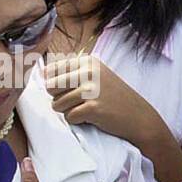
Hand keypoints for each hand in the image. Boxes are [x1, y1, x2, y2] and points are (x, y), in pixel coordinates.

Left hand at [45, 53, 163, 146]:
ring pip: (56, 104)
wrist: (140, 117)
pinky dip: (77, 120)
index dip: (56, 84)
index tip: (72, 90)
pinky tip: (92, 117)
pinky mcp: (92, 108)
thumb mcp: (97, 75)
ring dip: (69, 111)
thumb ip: (73, 72)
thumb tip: (41, 74)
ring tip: (87, 109)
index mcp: (87, 61)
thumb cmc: (115, 97)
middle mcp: (88, 72)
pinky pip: (69, 117)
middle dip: (59, 98)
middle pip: (50, 87)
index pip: (51, 70)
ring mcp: (91, 90)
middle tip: (79, 102)